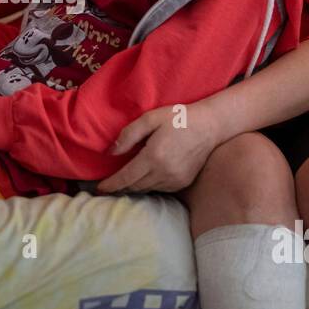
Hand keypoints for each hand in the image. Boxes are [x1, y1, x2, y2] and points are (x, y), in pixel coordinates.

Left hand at [95, 100, 226, 193]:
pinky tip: (144, 177)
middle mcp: (164, 172)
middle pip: (134, 186)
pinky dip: (148, 185)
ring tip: (122, 182)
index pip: (126, 178)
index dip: (110, 185)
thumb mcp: (150, 118)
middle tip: (107, 185)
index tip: (98, 188)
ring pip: (146, 189)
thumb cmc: (178, 118)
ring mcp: (175, 180)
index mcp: (154, 157)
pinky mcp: (182, 183)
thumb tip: (110, 153)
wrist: (209, 126)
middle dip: (119, 187)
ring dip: (133, 187)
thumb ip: (128, 135)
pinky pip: (159, 189)